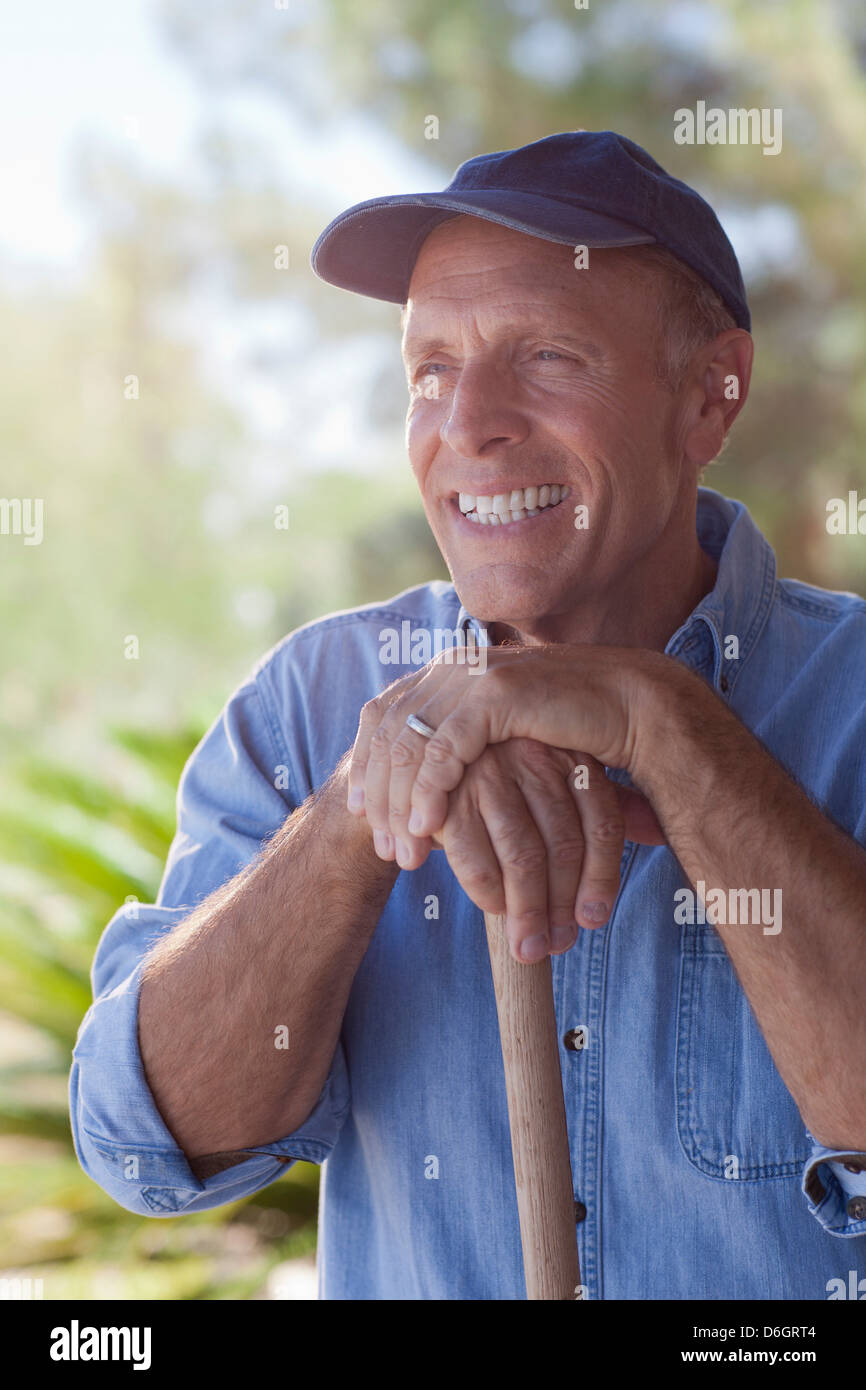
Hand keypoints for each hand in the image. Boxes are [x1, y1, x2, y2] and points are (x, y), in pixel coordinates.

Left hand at [348, 643, 662, 850]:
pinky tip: (426, 828)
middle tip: (383, 849)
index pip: (383, 716)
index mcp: (446, 670)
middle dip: (380, 795)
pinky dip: (430, 791)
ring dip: (402, 805)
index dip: (368, 767)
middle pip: (388, 733)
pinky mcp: (495, 694)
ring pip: (411, 745)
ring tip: (405, 853)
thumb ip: (464, 744)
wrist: (630, 704)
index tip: (363, 814)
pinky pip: (446, 748)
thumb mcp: (504, 736)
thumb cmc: (570, 729)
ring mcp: (471, 675)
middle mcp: (451, 666)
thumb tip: (421, 786)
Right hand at [427, 738, 663, 960]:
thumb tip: (661, 832)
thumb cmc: (501, 777)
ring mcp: (490, 772)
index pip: (602, 824)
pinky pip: (476, 857)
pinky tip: (493, 910)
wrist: (426, 752)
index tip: (592, 922)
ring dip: (527, 912)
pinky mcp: (448, 793)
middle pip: (564, 845)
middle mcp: (535, 757)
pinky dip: (486, 893)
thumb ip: (596, 806)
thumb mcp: (554, 776)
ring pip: (523, 856)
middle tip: (555, 947)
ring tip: (528, 948)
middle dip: (561, 907)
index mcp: (570, 755)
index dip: (601, 881)